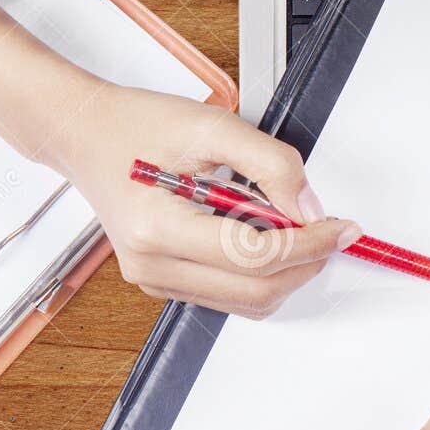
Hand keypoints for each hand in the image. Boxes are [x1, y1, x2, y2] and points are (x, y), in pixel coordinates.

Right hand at [52, 85, 360, 317]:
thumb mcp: (212, 127)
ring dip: (287, 272)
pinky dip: (261, 275)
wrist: (87, 134)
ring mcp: (156, 280)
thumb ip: (271, 165)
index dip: (311, 243)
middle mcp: (152, 265)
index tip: (341, 228)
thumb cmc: (138, 126)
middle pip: (258, 290)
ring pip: (249, 302)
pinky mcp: (165, 283)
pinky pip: (232, 297)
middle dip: (306, 263)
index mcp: (157, 229)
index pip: (256, 256)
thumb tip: (309, 208)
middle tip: (329, 232)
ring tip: (294, 230)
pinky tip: (263, 238)